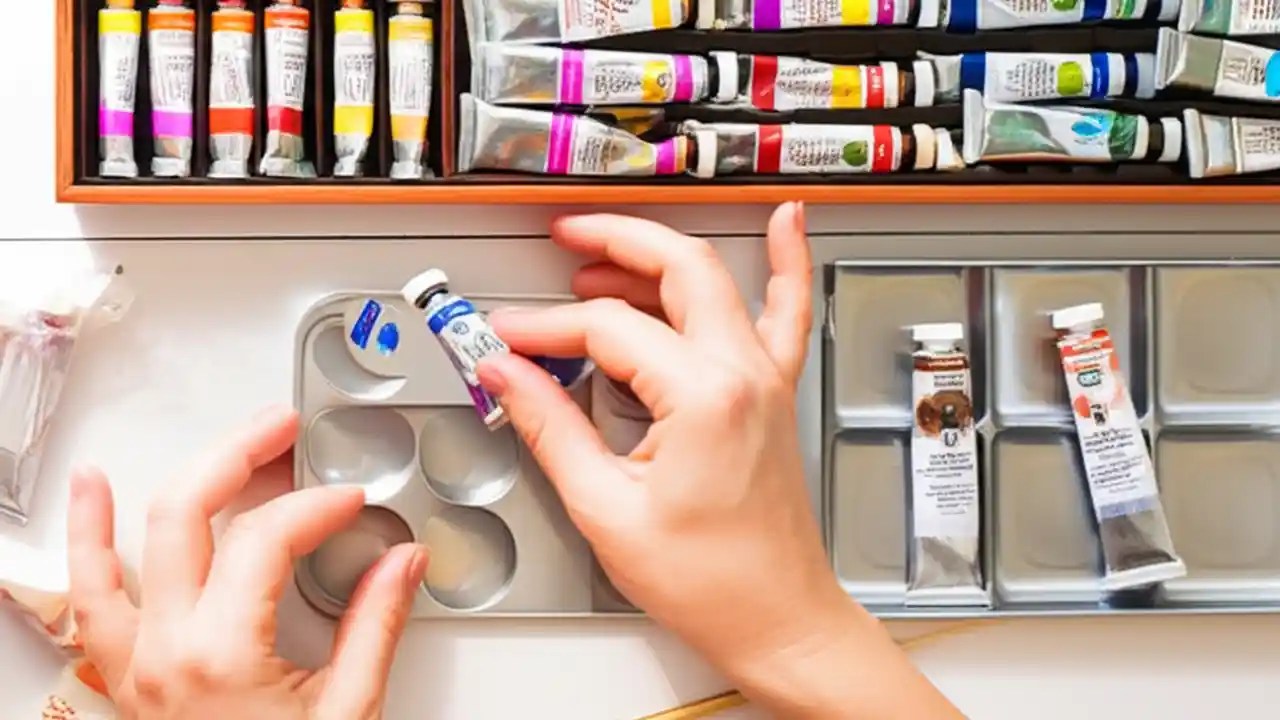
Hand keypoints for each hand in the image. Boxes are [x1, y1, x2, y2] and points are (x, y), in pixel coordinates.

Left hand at [67, 407, 427, 719]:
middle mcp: (164, 650)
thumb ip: (376, 627)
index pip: (267, 538)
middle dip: (240, 455)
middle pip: (187, 513)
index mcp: (222, 654)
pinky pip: (88, 598)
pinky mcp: (125, 676)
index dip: (317, 504)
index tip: (353, 501)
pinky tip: (88, 496)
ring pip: (126, 544)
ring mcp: (133, 662)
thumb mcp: (350, 712)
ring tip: (200, 442)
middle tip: (283, 429)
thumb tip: (400, 563)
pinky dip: (85, 542)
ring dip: (161, 482)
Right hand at [480, 204, 960, 718]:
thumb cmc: (711, 581)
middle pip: (675, 268)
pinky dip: (787, 261)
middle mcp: (744, 373)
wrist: (775, 617)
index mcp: (703, 396)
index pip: (607, 329)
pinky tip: (786, 223)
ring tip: (606, 252)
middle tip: (563, 240)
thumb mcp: (606, 507)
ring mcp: (766, 378)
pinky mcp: (773, 392)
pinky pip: (788, 309)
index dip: (547, 328)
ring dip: (661, 254)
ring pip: (718, 279)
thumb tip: (508, 376)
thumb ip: (551, 427)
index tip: (509, 341)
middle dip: (612, 242)